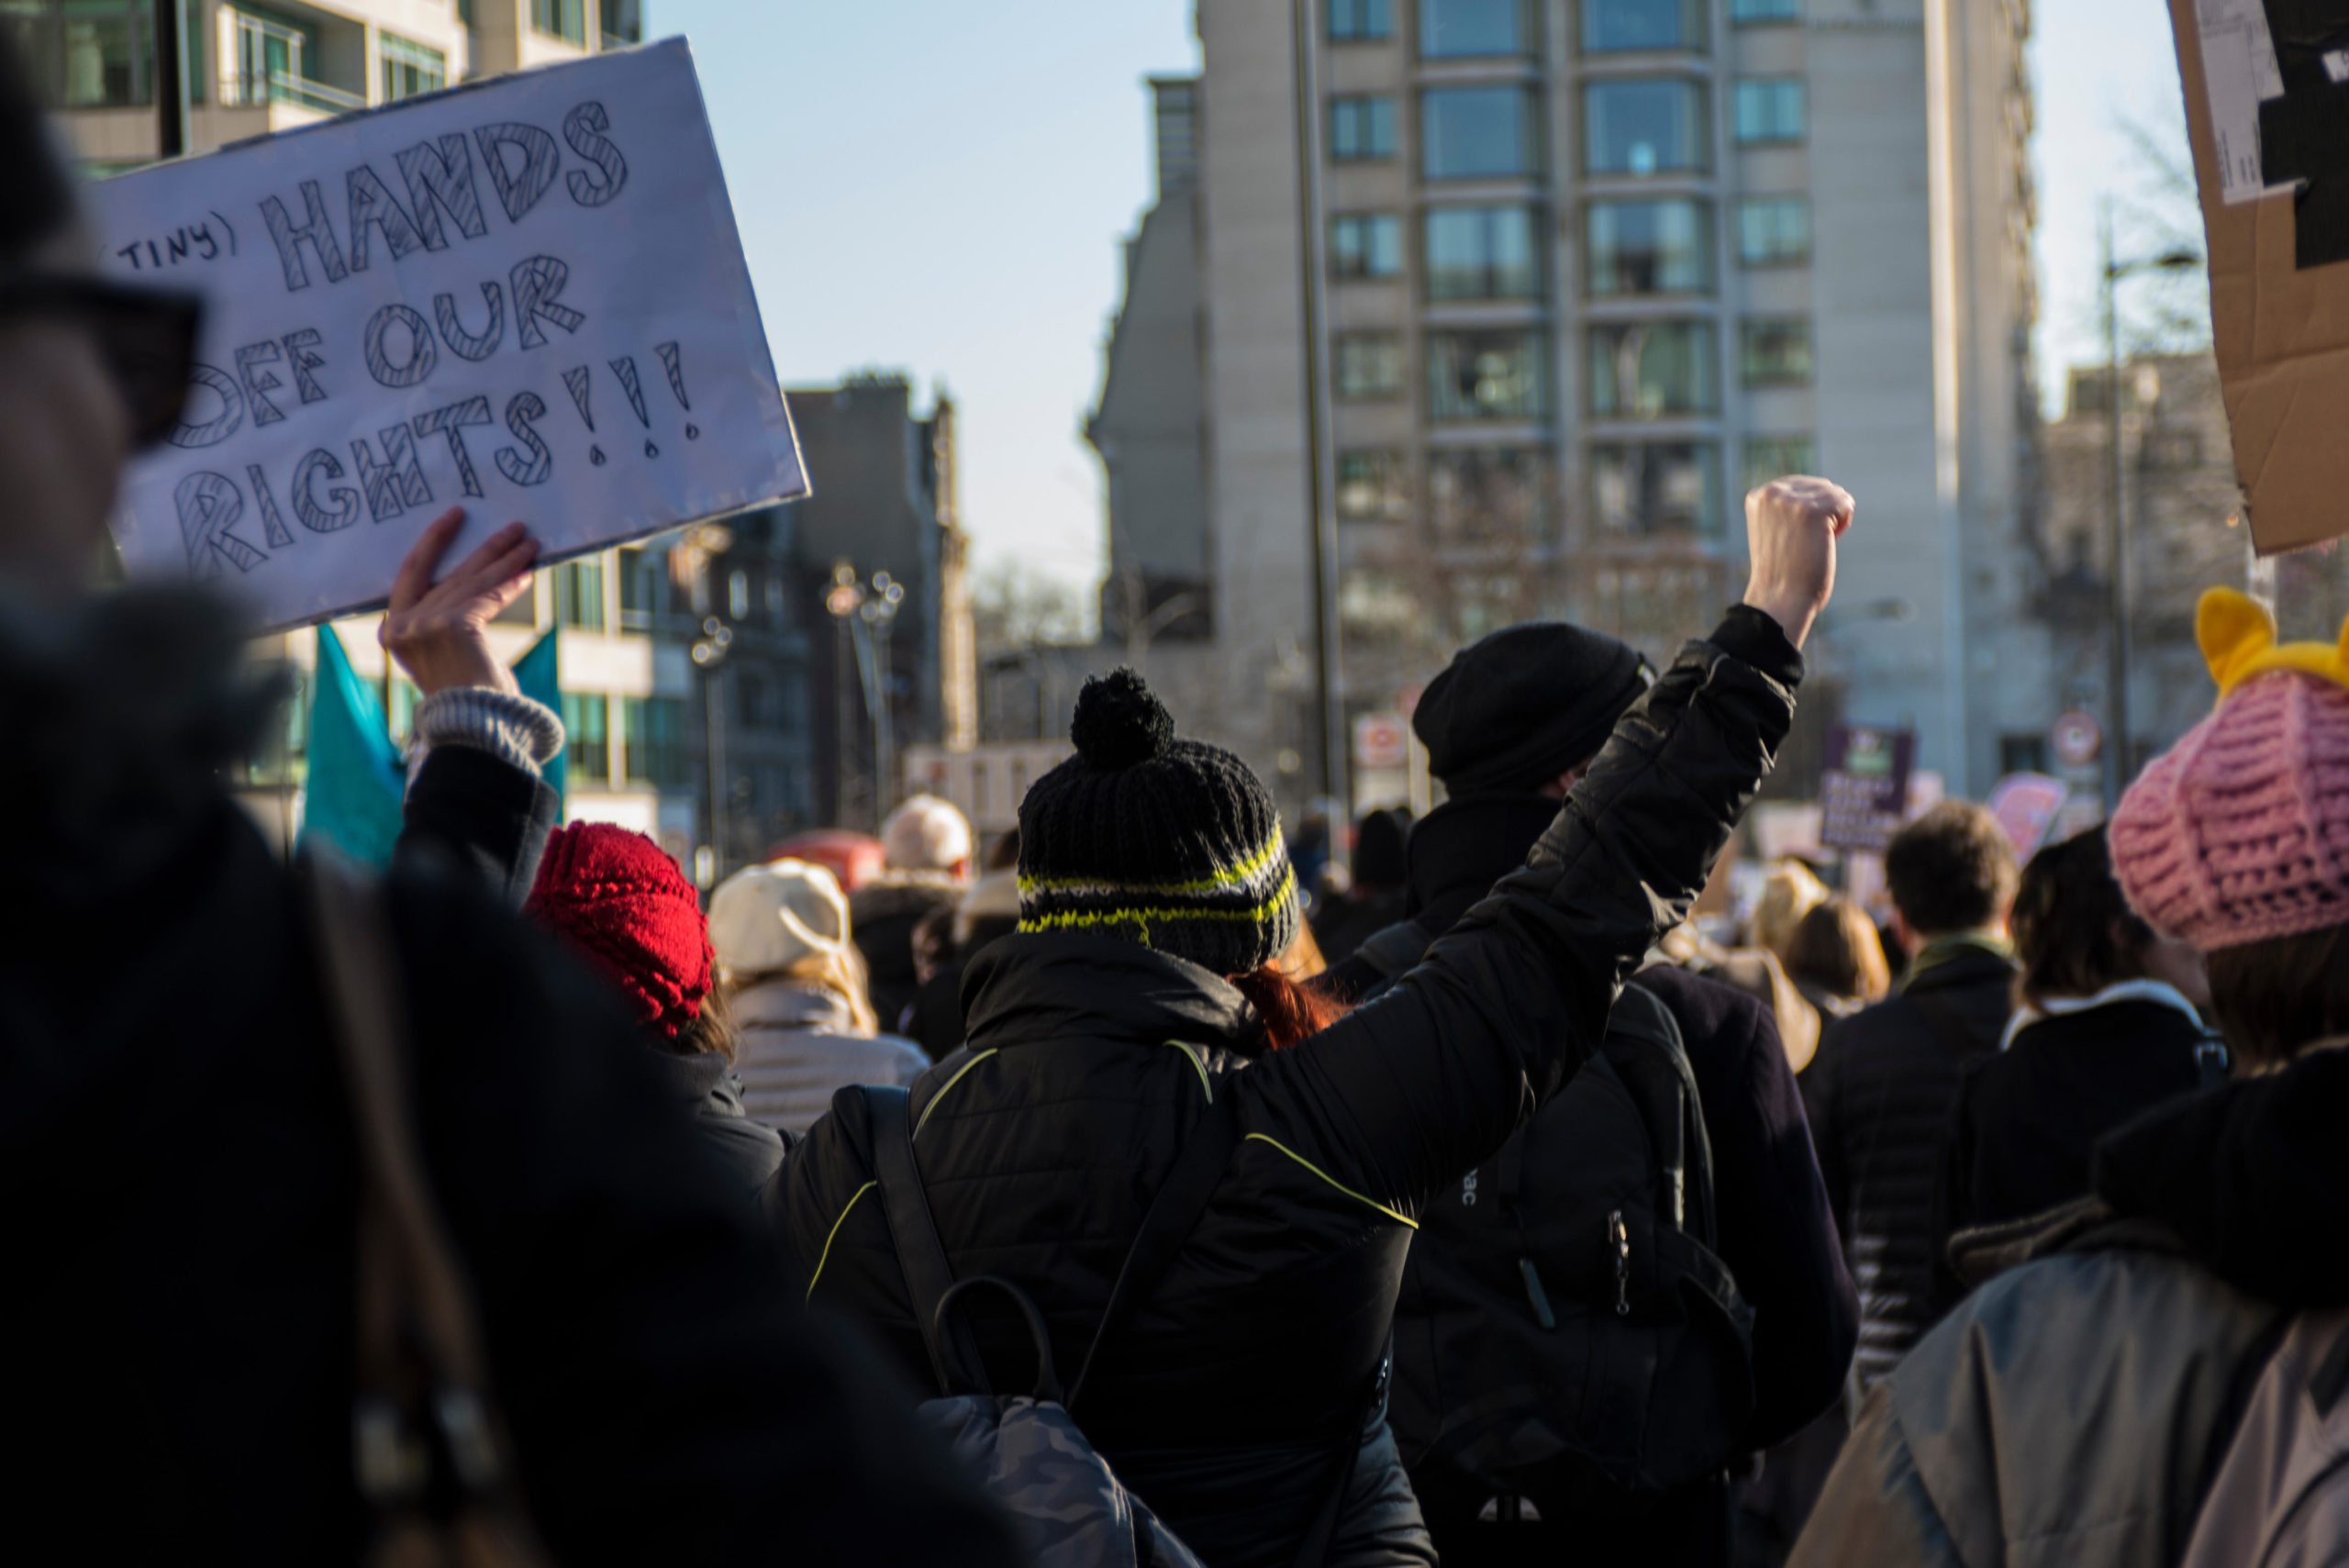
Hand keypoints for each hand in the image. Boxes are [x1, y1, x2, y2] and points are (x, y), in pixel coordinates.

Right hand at [380, 508, 538, 696]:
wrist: (476, 727)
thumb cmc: (466, 697)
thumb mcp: (442, 653)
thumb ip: (442, 621)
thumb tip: (475, 580)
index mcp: (393, 631)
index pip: (411, 573)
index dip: (435, 542)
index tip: (455, 517)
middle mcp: (403, 626)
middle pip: (450, 574)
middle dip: (486, 548)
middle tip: (512, 527)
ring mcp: (425, 625)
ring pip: (473, 582)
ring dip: (506, 561)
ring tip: (530, 543)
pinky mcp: (453, 625)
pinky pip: (488, 597)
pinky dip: (510, 584)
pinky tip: (528, 571)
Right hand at [1741, 476, 1852, 649]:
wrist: (1780, 599)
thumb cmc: (1783, 571)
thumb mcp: (1776, 528)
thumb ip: (1787, 505)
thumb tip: (1827, 488)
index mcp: (1758, 496)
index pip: (1803, 485)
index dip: (1809, 511)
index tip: (1796, 536)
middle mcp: (1771, 493)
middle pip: (1821, 486)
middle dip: (1824, 512)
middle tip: (1807, 542)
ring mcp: (1791, 501)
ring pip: (1835, 494)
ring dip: (1835, 519)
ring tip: (1816, 542)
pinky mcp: (1812, 511)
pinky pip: (1845, 503)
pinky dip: (1844, 523)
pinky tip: (1828, 540)